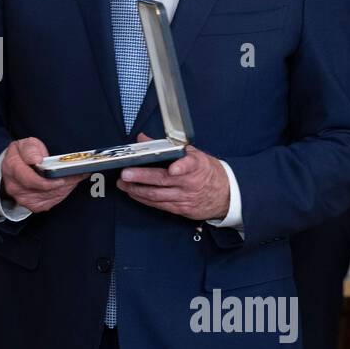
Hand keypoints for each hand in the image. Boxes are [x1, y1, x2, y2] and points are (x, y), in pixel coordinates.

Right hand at [2, 137, 88, 213]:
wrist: (15, 167)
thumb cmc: (23, 154)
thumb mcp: (26, 144)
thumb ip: (31, 149)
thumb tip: (37, 160)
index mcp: (12, 167)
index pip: (30, 179)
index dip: (47, 181)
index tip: (61, 177)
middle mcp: (15, 185)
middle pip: (43, 190)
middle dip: (62, 184)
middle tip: (75, 175)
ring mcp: (22, 197)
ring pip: (49, 197)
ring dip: (65, 188)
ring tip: (74, 178)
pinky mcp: (31, 204)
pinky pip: (50, 203)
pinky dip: (61, 194)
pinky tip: (67, 185)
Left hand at [116, 136, 230, 219]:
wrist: (226, 195)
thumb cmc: (207, 171)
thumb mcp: (193, 154)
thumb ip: (167, 146)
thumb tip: (143, 139)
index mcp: (196, 165)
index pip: (189, 164)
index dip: (181, 167)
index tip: (173, 169)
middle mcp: (190, 183)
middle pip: (163, 180)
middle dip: (142, 177)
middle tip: (126, 173)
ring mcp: (185, 198)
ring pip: (157, 195)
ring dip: (137, 190)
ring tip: (123, 184)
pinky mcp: (181, 209)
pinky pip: (159, 205)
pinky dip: (144, 199)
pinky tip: (133, 193)